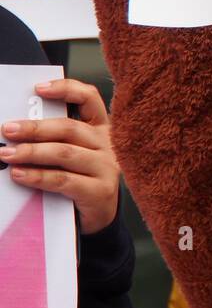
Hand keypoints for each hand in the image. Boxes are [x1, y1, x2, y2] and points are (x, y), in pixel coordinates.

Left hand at [1, 79, 121, 235]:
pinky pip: (64, 180)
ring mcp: (106, 168)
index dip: (66, 90)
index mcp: (100, 129)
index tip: (38, 89)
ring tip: (8, 154)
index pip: (89, 99)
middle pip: (69, 128)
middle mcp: (106, 145)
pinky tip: (20, 175)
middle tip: (8, 130)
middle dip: (34, 128)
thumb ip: (55, 140)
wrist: (97, 217)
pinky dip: (39, 176)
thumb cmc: (80, 180)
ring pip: (64, 153)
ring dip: (32, 152)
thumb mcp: (72, 154)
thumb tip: (18, 131)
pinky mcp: (100, 191)